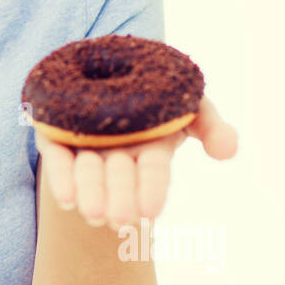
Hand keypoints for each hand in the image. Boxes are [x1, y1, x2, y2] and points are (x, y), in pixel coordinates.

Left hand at [34, 94, 237, 227]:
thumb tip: (229, 150)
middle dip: (120, 199)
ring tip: (92, 214)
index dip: (152, 190)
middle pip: (118, 178)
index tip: (150, 212)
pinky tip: (65, 199)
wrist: (109, 64)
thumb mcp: (191, 101)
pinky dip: (61, 178)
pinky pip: (57, 159)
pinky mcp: (56, 135)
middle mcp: (117, 153)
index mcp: (149, 148)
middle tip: (119, 221)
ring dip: (90, 193)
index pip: (153, 173)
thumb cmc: (156, 91)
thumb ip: (211, 124)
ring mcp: (86, 145)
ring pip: (87, 173)